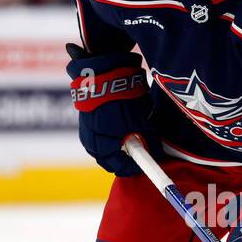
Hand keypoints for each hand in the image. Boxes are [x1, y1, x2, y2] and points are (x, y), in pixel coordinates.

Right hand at [67, 43, 160, 176]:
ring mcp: (85, 134)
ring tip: (130, 137)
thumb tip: (157, 154)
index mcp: (105, 148)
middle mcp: (91, 144)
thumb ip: (150, 142)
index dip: (136, 167)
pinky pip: (96, 139)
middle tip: (140, 151)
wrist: (103, 73)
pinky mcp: (84, 123)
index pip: (121, 168)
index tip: (147, 163)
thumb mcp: (143, 122)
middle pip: (109, 162)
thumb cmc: (123, 99)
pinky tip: (118, 127)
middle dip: (124, 159)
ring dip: (115, 148)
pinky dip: (108, 138)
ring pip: (102, 151)